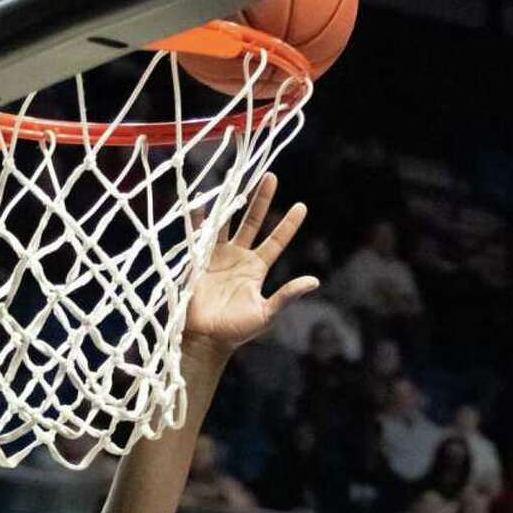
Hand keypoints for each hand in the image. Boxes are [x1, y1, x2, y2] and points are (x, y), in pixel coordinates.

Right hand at [184, 176, 316, 351]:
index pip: (276, 240)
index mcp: (256, 268)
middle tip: (271, 176)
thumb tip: (314, 281)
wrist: (205, 338)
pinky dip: (199, 215)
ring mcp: (217, 255)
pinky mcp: (198, 258)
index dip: (288, 224)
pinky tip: (201, 198)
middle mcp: (238, 257)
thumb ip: (288, 295)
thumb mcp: (266, 313)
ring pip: (226, 220)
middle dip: (261, 199)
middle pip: (252, 221)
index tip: (302, 206)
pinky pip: (199, 232)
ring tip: (236, 175)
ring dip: (231, 199)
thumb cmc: (236, 330)